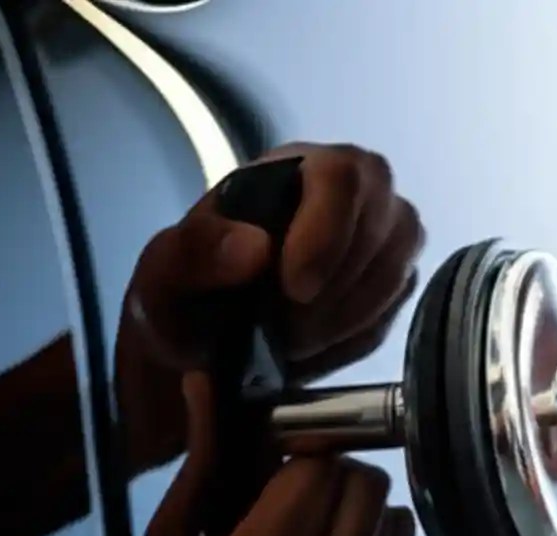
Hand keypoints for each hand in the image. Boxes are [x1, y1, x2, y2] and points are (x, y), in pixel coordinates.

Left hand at [115, 143, 423, 471]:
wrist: (205, 343)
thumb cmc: (186, 294)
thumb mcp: (163, 272)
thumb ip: (193, 252)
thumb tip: (253, 247)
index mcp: (299, 167)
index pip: (343, 176)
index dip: (327, 232)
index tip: (295, 288)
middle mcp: (357, 192)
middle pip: (384, 228)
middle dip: (331, 294)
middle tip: (281, 330)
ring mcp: (385, 240)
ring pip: (393, 278)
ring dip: (339, 323)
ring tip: (287, 341)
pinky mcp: (393, 288)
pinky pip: (389, 319)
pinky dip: (347, 343)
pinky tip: (307, 347)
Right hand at [147, 372, 414, 535]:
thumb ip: (202, 464)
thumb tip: (205, 387)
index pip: (320, 470)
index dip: (298, 452)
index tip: (278, 460)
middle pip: (366, 487)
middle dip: (333, 473)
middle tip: (296, 489)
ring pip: (394, 520)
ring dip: (359, 509)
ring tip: (314, 526)